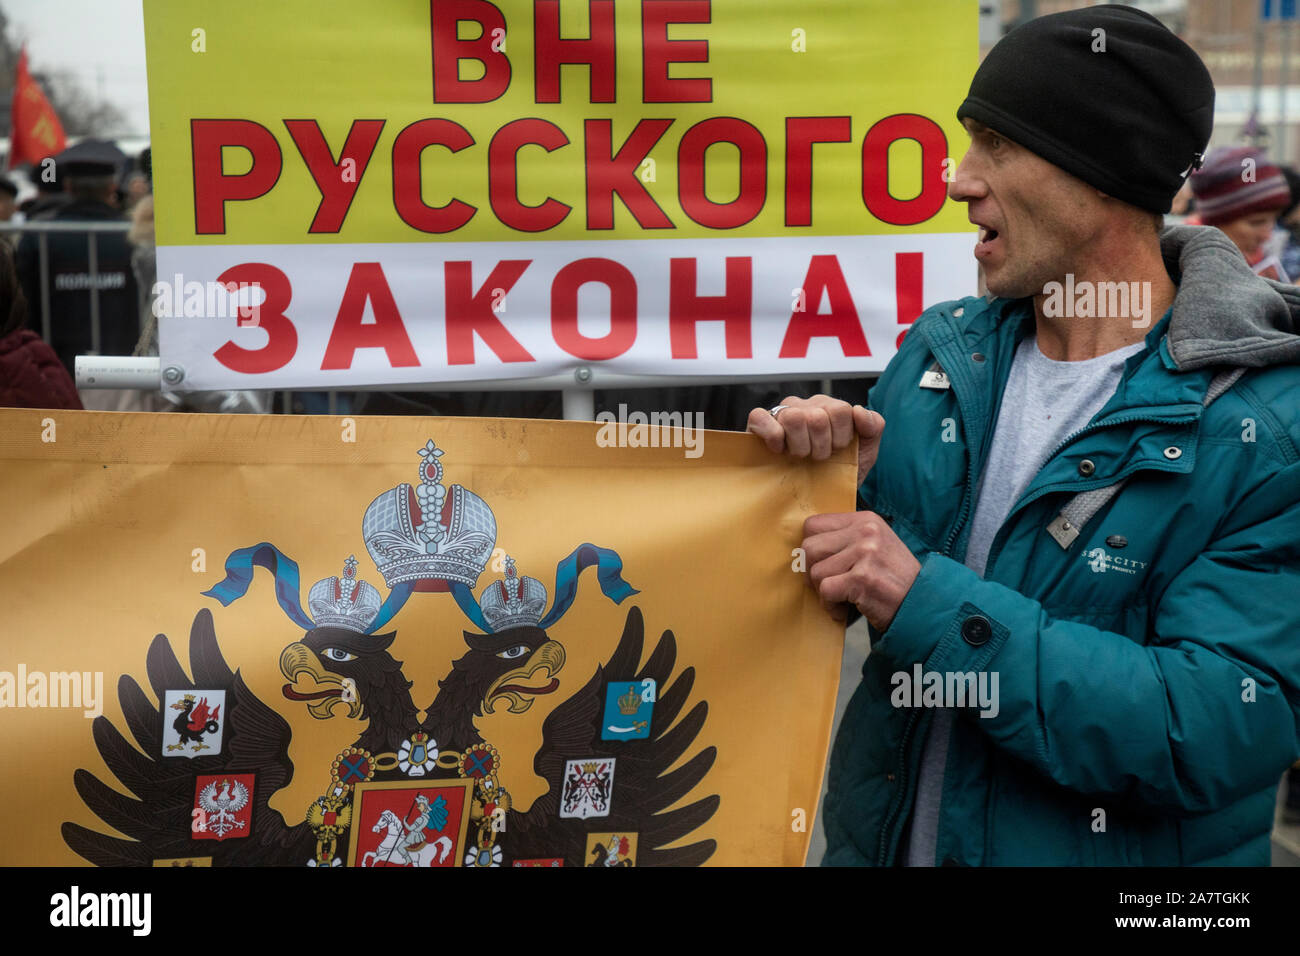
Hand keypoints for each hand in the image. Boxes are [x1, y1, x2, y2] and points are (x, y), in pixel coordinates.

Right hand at [746, 395, 884, 484]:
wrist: (817, 498)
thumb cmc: (837, 471)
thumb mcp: (865, 452)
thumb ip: (873, 427)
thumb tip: (859, 411)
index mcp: (830, 407)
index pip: (840, 410)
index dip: (841, 437)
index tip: (837, 451)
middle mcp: (806, 405)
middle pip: (818, 416)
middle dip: (821, 446)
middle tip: (818, 458)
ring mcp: (781, 412)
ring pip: (794, 418)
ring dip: (800, 446)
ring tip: (800, 456)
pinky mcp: (759, 422)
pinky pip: (761, 417)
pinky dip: (773, 436)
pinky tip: (779, 451)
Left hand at [803, 511, 920, 630]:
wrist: (923, 603)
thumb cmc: (893, 579)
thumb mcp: (875, 546)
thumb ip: (845, 540)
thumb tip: (803, 547)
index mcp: (865, 520)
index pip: (813, 525)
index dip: (812, 549)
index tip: (824, 565)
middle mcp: (865, 531)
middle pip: (809, 548)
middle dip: (813, 572)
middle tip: (830, 585)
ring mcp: (865, 553)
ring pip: (815, 572)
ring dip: (824, 592)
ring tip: (843, 598)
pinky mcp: (862, 579)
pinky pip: (825, 591)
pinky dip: (831, 606)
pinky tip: (845, 609)